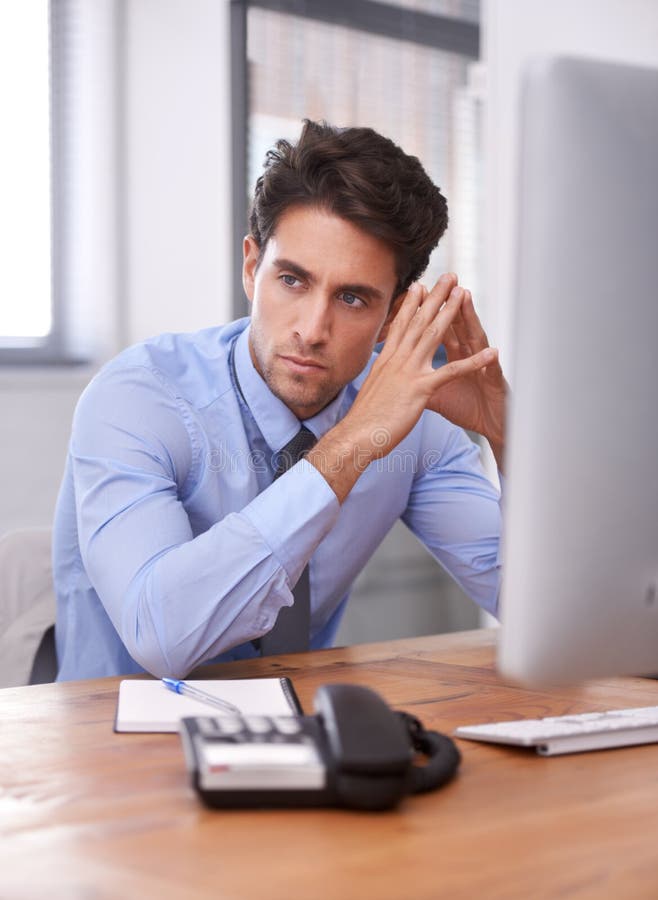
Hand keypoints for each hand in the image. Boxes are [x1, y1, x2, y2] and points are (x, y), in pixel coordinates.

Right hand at [339, 275, 497, 457]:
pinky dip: (475, 362)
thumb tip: (380, 375)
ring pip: (434, 335)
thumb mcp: (370, 392)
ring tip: (464, 294)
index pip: (401, 325)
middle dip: (436, 297)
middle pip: (419, 321)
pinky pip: (452, 372)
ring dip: (451, 313)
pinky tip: (490, 353)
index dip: (412, 304)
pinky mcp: (421, 389)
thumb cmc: (362, 421)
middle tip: (449, 276)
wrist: (356, 436)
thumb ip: (380, 379)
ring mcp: (409, 372)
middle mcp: (397, 360)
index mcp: (386, 360)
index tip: (420, 286)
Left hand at [426, 284, 507, 469]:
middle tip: (444, 280)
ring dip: (470, 319)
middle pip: (459, 326)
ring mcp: (484, 367)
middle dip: (450, 303)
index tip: (417, 293)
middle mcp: (471, 357)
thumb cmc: (469, 409)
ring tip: (465, 297)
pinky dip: (490, 362)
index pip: (440, 330)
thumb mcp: (438, 396)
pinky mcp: (495, 383)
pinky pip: (492, 371)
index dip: (429, 313)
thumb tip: (397, 378)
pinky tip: (492, 352)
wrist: (493, 426)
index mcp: (455, 358)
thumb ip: (420, 383)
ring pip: (476, 339)